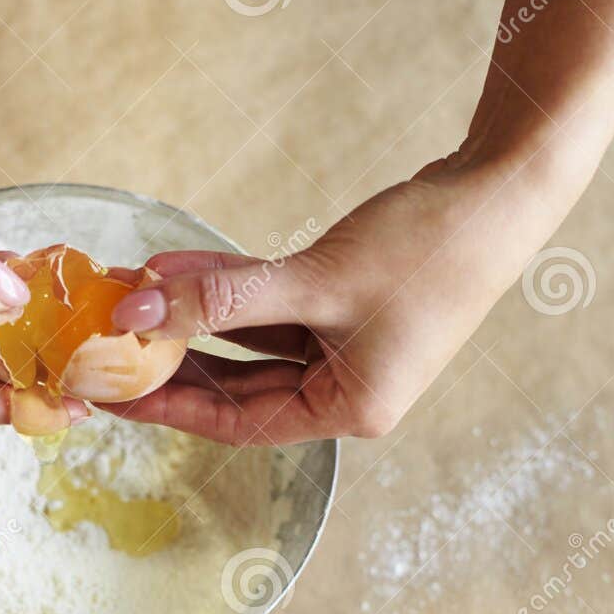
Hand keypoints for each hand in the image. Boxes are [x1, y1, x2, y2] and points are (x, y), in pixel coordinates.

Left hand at [105, 159, 555, 445]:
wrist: (503, 189)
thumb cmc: (427, 247)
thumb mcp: (316, 278)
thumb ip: (225, 297)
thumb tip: (140, 307)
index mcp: (350, 410)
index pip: (239, 424)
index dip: (172, 410)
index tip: (115, 395)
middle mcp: (348, 392)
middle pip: (239, 390)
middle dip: (175, 362)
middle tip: (110, 350)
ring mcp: (349, 352)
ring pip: (251, 345)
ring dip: (196, 318)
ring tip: (137, 294)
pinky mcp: (348, 310)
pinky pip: (272, 311)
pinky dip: (230, 292)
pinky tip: (181, 269)